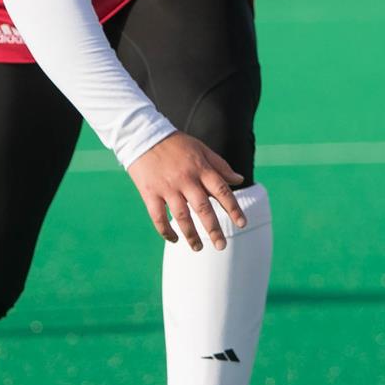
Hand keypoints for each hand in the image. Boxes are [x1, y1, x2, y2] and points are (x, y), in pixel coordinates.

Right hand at [126, 131, 245, 250]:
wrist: (142, 135)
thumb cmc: (176, 144)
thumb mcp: (201, 149)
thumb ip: (220, 166)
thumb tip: (239, 180)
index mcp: (201, 168)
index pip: (221, 191)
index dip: (233, 208)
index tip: (242, 224)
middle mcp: (186, 179)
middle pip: (203, 208)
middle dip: (213, 229)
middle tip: (222, 246)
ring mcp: (167, 187)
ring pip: (182, 217)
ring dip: (191, 235)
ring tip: (198, 248)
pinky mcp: (150, 192)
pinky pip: (158, 217)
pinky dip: (166, 231)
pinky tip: (174, 239)